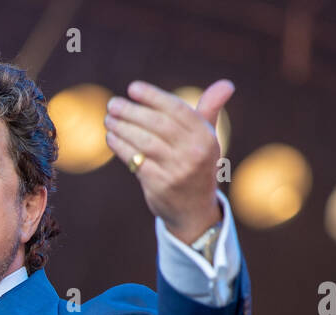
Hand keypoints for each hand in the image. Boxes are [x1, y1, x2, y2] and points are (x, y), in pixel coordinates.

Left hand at [104, 79, 233, 243]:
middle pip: (158, 124)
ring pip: (144, 142)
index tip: (132, 88)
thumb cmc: (197, 165)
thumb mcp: (207, 140)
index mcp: (206, 137)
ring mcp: (176, 171)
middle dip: (132, 111)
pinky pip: (136, 161)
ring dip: (122, 128)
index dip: (153, 96)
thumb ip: (210, 110)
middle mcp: (194, 153)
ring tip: (109, 119)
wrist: (193, 210)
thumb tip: (226, 84)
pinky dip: (121, 147)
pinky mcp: (159, 186)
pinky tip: (112, 138)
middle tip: (113, 104)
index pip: (177, 109)